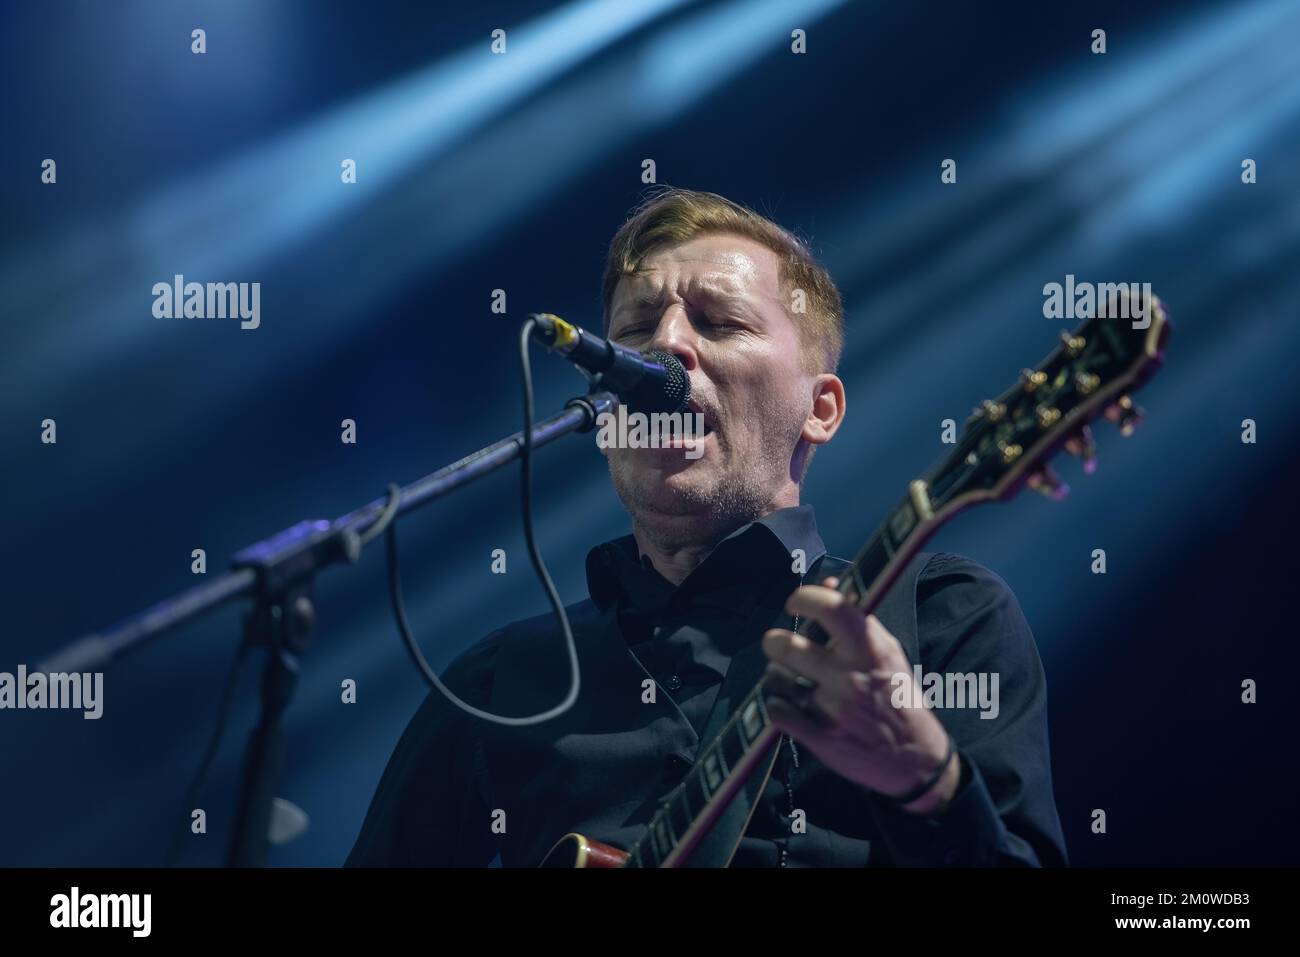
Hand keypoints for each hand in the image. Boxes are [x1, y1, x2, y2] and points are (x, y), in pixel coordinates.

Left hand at [761, 577, 960, 814]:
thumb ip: (857, 618)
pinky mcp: (821, 739)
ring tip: (790, 678)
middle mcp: (850, 677)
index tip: (795, 602)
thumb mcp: (886, 652)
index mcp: (870, 650)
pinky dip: (778, 705)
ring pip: (776, 679)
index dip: (805, 597)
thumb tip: (829, 582)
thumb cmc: (897, 697)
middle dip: (775, 642)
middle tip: (778, 644)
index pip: (832, 607)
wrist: (916, 760)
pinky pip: (777, 710)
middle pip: (786, 646)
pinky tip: (791, 705)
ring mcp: (834, 710)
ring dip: (777, 676)